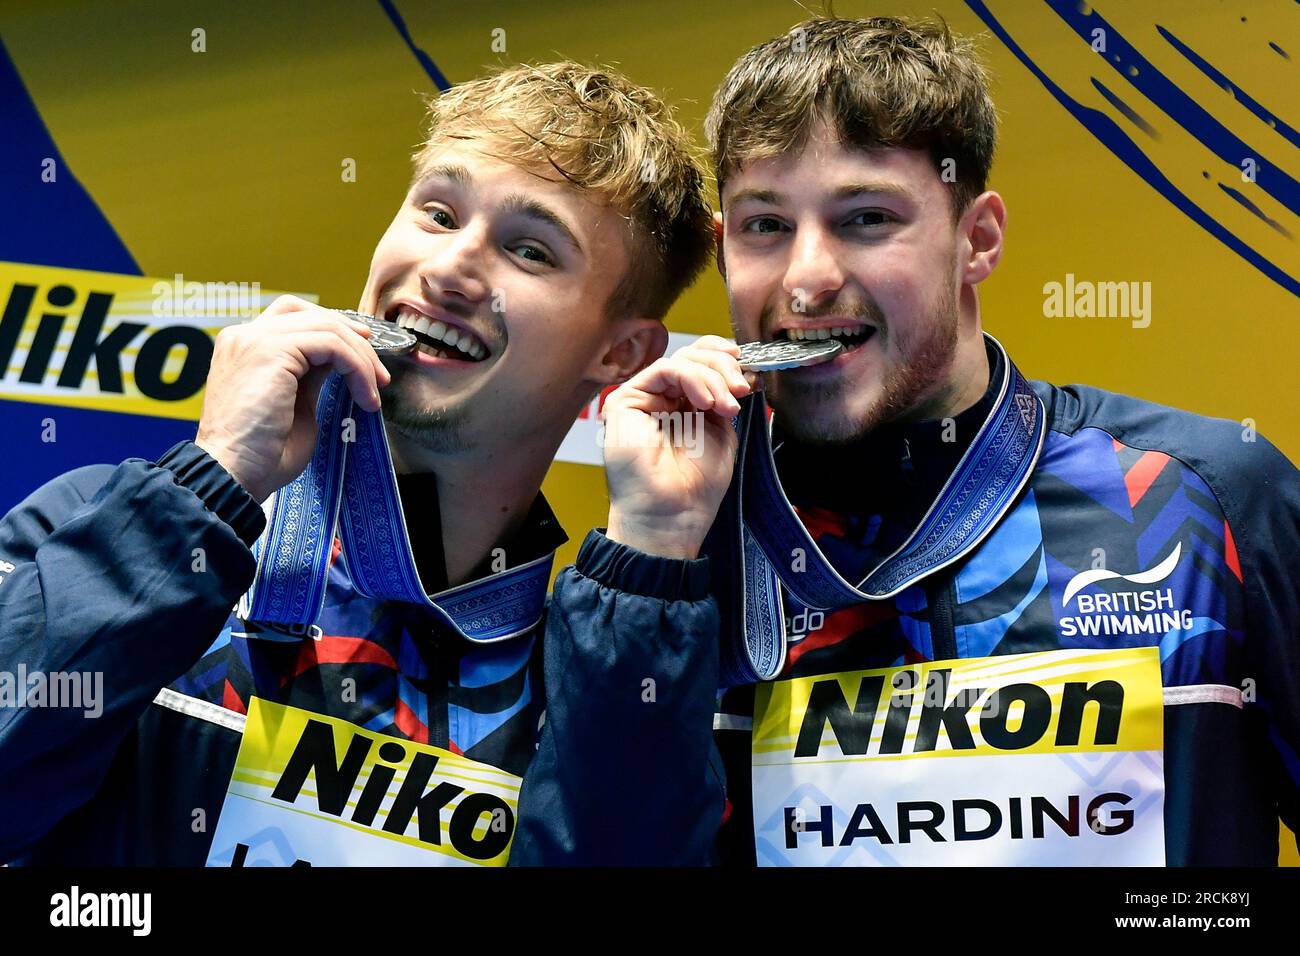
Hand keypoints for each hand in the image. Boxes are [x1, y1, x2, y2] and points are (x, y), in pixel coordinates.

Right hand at [194, 296, 390, 502]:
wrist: (234, 475)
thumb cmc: (262, 456)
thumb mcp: (294, 404)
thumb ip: (310, 375)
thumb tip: (335, 359)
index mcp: (244, 348)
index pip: (292, 316)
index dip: (332, 327)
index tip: (363, 351)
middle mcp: (243, 337)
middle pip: (310, 314)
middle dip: (352, 338)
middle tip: (377, 373)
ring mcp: (254, 340)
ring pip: (326, 327)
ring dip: (361, 359)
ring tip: (374, 392)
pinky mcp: (271, 352)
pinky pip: (330, 344)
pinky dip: (356, 367)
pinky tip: (364, 396)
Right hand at [601, 336, 753, 559]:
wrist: (674, 515)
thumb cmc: (695, 487)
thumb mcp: (722, 432)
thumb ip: (724, 398)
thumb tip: (740, 371)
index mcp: (683, 404)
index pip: (701, 363)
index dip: (725, 360)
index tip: (751, 373)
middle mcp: (661, 398)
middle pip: (692, 355)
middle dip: (723, 367)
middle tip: (742, 389)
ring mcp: (642, 398)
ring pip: (681, 360)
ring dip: (712, 377)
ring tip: (726, 406)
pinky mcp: (625, 401)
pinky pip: (663, 370)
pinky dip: (692, 379)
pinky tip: (706, 403)